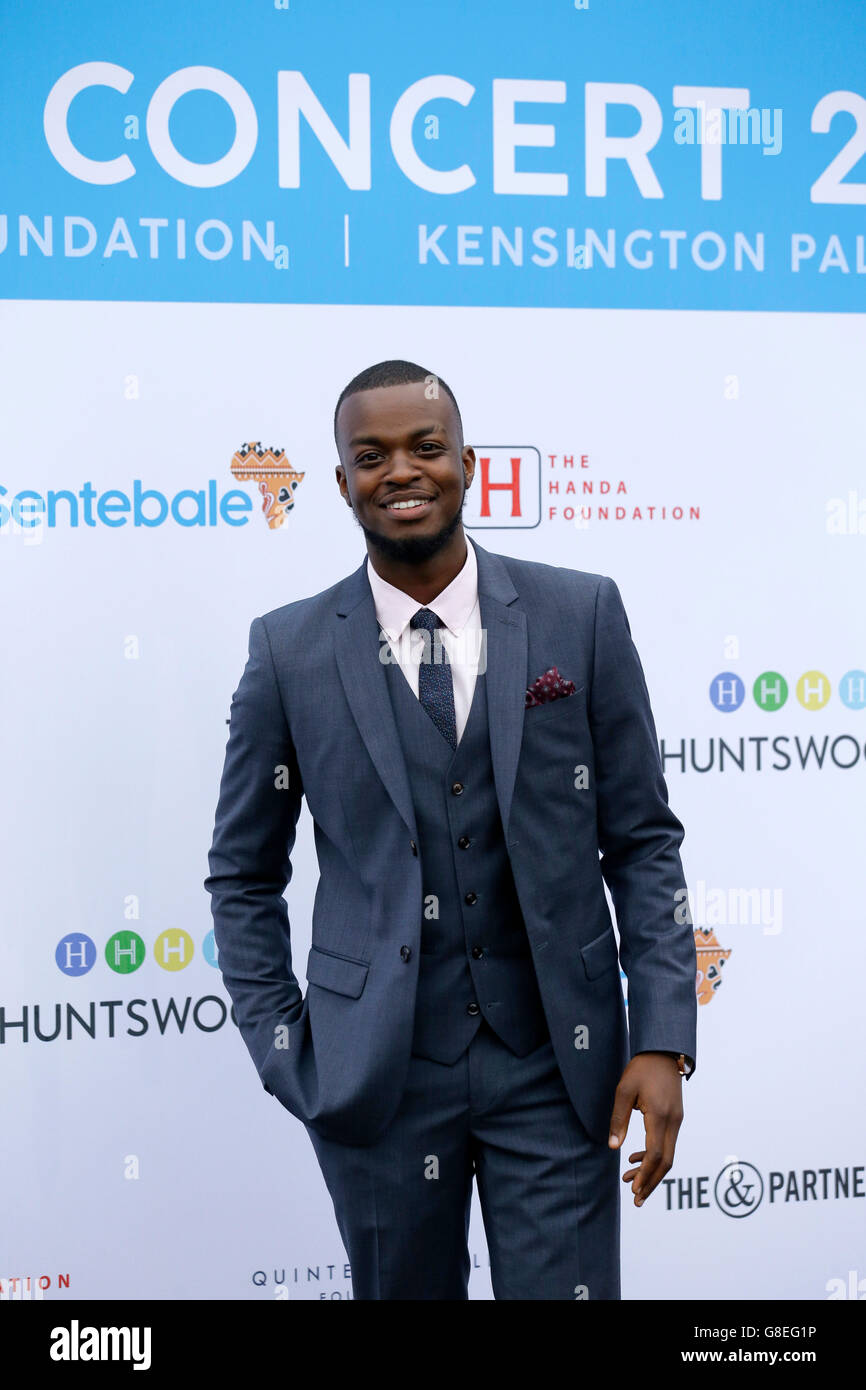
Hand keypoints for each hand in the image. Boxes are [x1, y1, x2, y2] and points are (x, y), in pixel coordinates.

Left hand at [607, 1052, 683, 1206]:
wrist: (663, 1052)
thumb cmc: (641, 1068)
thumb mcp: (624, 1090)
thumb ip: (619, 1119)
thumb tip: (613, 1147)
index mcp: (660, 1116)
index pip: (656, 1154)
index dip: (645, 1175)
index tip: (634, 1190)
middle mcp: (673, 1122)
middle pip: (666, 1162)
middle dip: (651, 1182)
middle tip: (636, 1199)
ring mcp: (677, 1121)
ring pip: (668, 1155)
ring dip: (652, 1172)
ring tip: (632, 1181)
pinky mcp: (675, 1118)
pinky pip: (667, 1144)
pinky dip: (655, 1157)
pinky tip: (637, 1159)